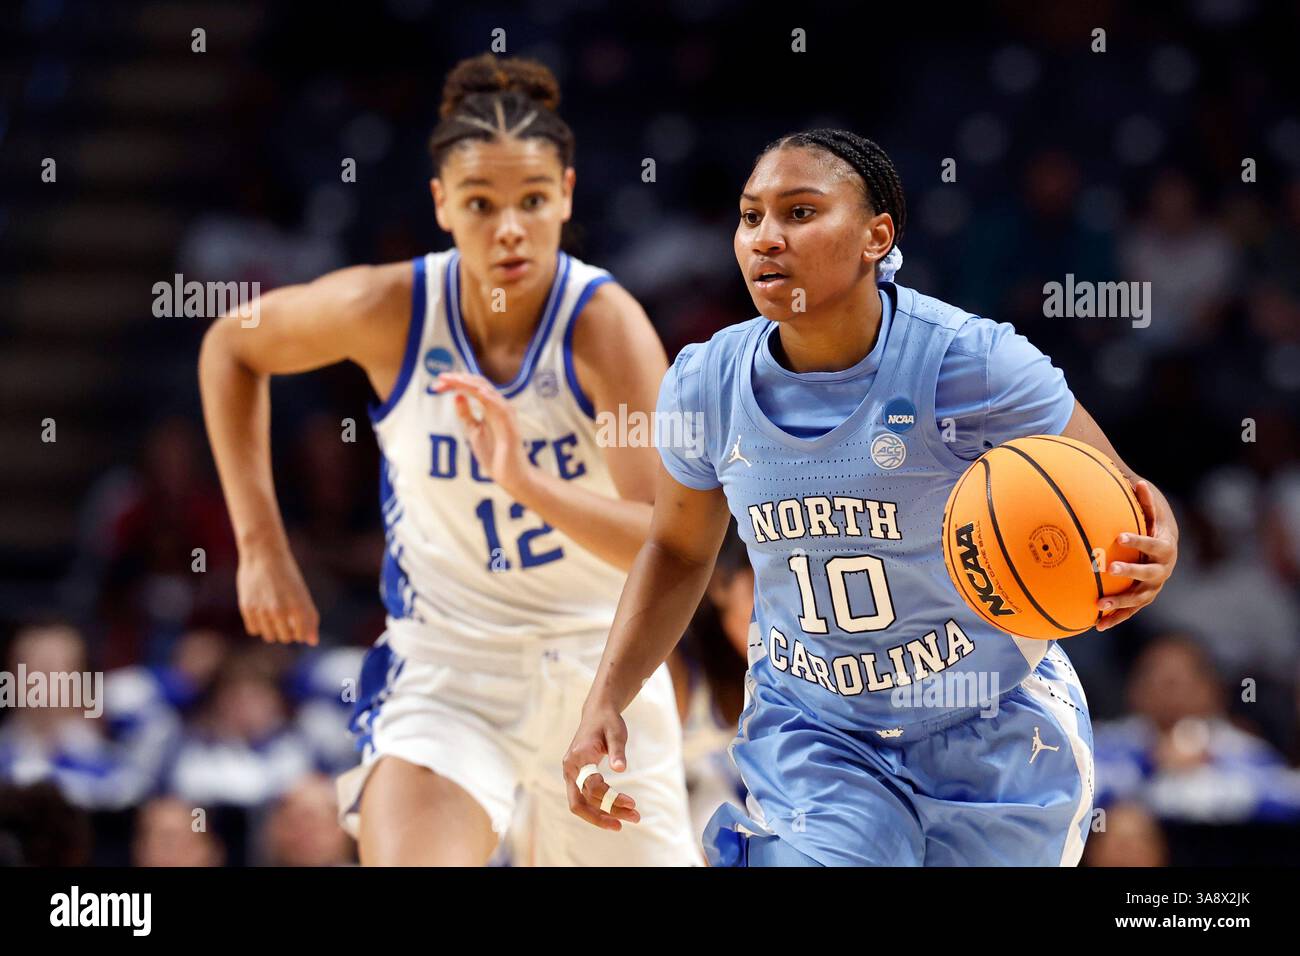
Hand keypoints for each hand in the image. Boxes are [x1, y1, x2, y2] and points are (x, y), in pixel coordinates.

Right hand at [236, 544, 319, 644]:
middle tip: (285, 618)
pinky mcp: (247, 608)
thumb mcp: (302, 594)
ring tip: (273, 614)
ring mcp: (263, 610)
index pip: (302, 635)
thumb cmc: (287, 575)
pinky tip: (261, 612)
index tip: (299, 624)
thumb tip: (313, 642)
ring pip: (269, 636)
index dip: (301, 633)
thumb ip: (310, 618)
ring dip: (273, 630)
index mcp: (298, 606)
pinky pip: (254, 630)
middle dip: (287, 631)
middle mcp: (281, 610)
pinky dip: (259, 625)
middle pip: (285, 638)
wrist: (264, 555)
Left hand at [433, 372, 532, 498]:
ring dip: (469, 384)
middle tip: (440, 379)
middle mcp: (499, 405)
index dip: (455, 383)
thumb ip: (466, 414)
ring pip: (487, 391)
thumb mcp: (474, 431)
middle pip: (478, 384)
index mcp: (490, 406)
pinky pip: (500, 407)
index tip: (436, 386)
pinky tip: (478, 392)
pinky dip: (490, 398)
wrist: (510, 475)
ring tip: (453, 380)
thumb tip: (457, 396)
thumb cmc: (495, 454)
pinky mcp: (510, 425)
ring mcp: (506, 414)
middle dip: (458, 379)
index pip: (472, 387)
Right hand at [562, 699, 640, 830]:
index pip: (591, 786)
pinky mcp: (576, 777)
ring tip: (629, 818)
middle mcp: (570, 768)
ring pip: (581, 803)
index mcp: (578, 757)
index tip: (632, 803)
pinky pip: (583, 798)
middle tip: (633, 819)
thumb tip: (620, 769)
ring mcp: (571, 774)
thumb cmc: (608, 721)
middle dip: (604, 815)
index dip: (611, 798)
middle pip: (581, 802)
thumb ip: (617, 750)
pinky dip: (599, 808)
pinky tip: (616, 812)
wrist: (597, 713)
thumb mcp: (616, 732)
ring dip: (603, 814)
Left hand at [1096, 479, 1178, 630]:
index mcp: (1166, 547)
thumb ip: (1146, 501)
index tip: (1119, 536)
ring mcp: (1154, 587)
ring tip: (1099, 604)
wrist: (1164, 547)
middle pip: (1149, 574)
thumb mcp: (1153, 511)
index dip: (1139, 541)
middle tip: (1110, 569)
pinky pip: (1130, 611)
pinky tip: (1096, 624)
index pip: (1154, 544)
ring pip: (1139, 598)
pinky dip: (1115, 617)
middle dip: (1130, 572)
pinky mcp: (1144, 598)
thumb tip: (1137, 482)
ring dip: (1120, 603)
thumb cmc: (1154, 523)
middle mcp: (1164, 569)